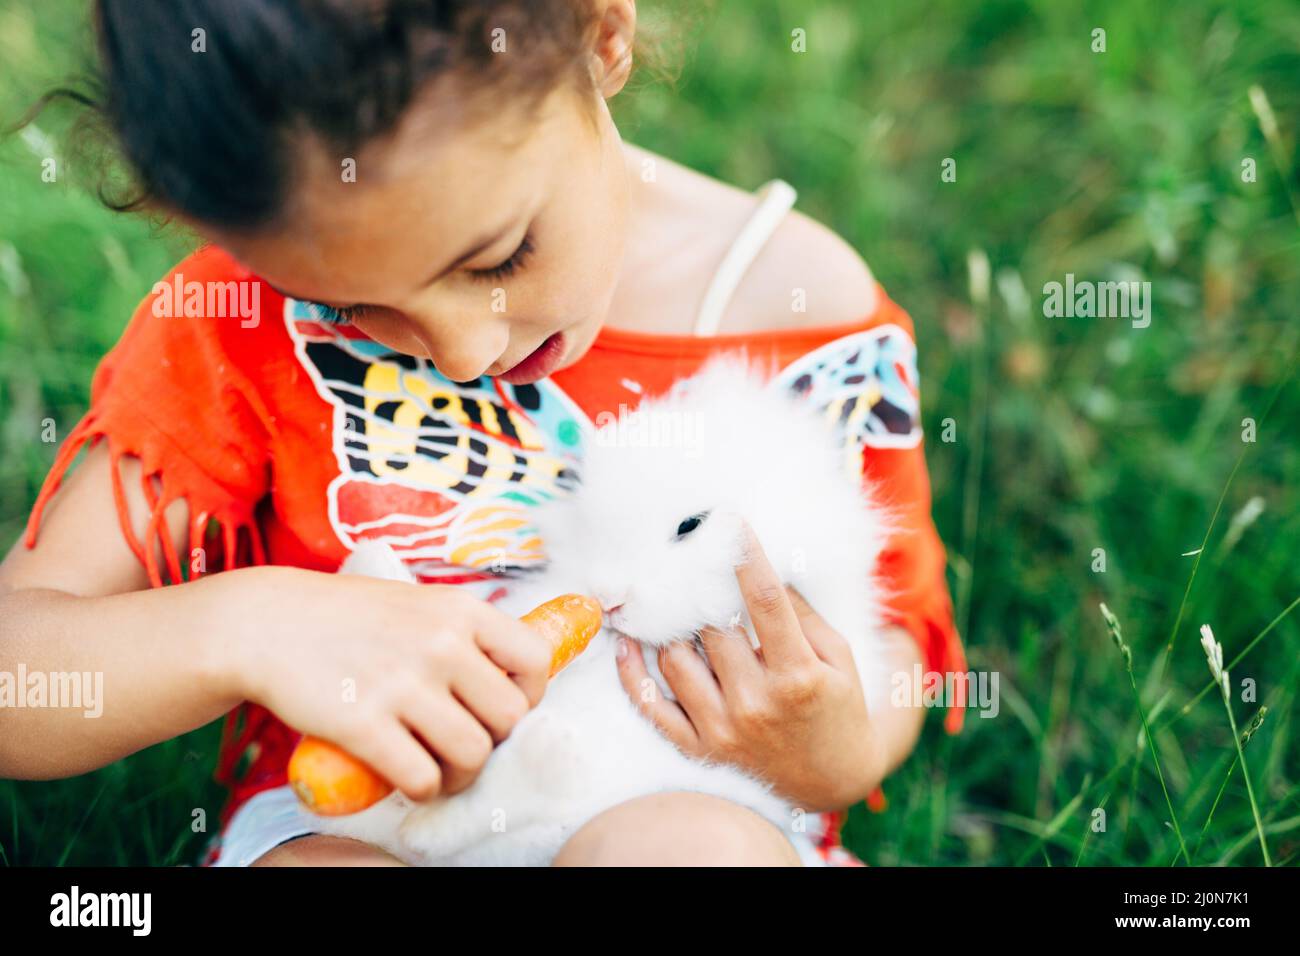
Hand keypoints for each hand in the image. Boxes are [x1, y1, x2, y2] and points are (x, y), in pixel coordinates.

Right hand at [217, 565, 552, 800]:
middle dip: (493, 741)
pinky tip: (408, 779)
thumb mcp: (416, 603)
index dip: (529, 694)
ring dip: (461, 775)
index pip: (535, 659)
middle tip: (464, 745)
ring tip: (440, 770)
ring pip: (472, 754)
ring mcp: (402, 683)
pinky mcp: (363, 723)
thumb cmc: (345, 617)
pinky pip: (421, 777)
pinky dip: (422, 789)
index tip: (502, 707)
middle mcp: (440, 643)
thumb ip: (461, 632)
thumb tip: (510, 674)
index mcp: (459, 609)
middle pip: (509, 717)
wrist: (264, 624)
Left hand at [615, 521, 890, 812]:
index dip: (746, 556)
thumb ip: (801, 613)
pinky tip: (628, 642)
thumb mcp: (837, 657)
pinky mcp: (698, 747)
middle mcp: (755, 703)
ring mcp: (722, 729)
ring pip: (675, 657)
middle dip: (702, 590)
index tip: (731, 522)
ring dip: (672, 626)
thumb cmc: (836, 706)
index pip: (765, 602)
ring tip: (673, 602)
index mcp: (797, 676)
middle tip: (692, 563)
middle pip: (712, 626)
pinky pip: (651, 703)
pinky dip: (632, 671)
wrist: (830, 780)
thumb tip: (760, 566)